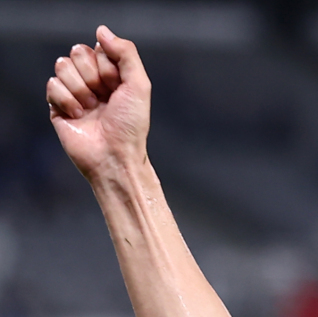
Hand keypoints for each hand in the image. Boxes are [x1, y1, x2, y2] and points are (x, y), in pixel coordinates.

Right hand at [47, 26, 150, 182]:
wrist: (115, 158)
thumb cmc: (130, 127)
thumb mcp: (139, 86)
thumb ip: (126, 53)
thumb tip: (101, 30)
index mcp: (111, 76)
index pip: (97, 48)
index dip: (106, 66)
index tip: (116, 87)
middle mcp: (91, 82)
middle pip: (77, 52)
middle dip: (91, 75)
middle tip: (102, 98)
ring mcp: (74, 93)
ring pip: (62, 65)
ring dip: (79, 88)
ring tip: (91, 109)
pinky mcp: (58, 106)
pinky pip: (52, 84)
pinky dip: (66, 100)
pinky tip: (78, 115)